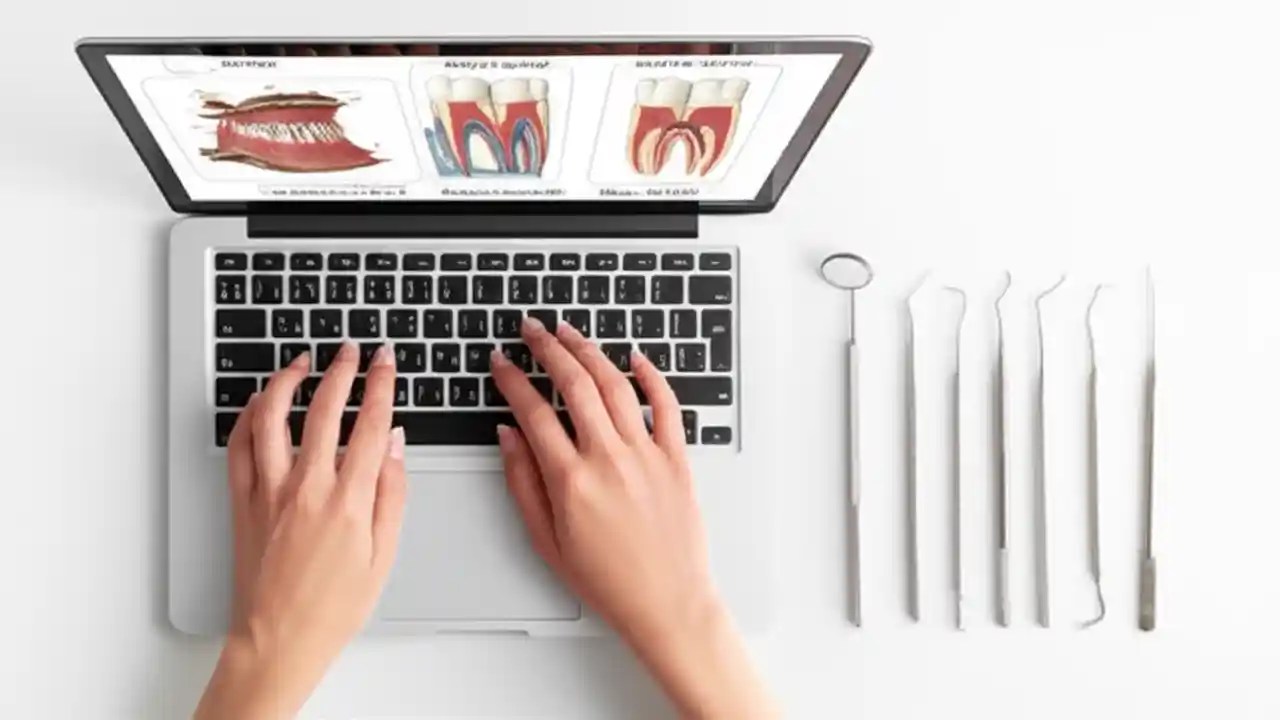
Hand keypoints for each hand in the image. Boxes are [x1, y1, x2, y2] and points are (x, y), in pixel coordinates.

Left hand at [196, 341, 406, 719]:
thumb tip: (394, 445)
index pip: (369, 423)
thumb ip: (392, 493)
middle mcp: (306, 487)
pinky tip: (260, 401)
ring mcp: (268, 491)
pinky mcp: (242, 501)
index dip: (381, 384)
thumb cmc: (333, 607)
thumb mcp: (384, 555)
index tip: (386, 361)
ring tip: (303, 362)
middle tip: (352, 350)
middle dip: (342, 369)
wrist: (279, 639)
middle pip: (323, 408)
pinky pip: (240, 444)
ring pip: (273, 416)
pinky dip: (249, 415)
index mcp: (348, 500)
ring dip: (288, 380)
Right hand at [491, 318, 776, 718]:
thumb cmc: (608, 580)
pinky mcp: (677, 459)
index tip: (501, 362)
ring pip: (615, 384)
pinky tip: (635, 358)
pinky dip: (651, 376)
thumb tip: (508, 435)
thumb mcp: (546, 539)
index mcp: (570, 480)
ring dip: (589, 351)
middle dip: (547, 348)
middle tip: (533, 329)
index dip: (511, 379)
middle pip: (573, 384)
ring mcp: (646, 455)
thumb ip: (523, 482)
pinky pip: (666, 405)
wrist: (666, 603)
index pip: (532, 411)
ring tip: (570, 333)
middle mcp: (608, 459)